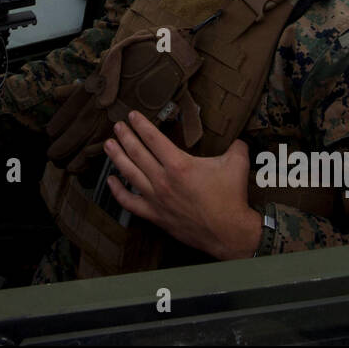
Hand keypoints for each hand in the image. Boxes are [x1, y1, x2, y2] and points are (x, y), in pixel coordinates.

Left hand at [103, 110, 261, 259]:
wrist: (229, 232)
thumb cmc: (232, 197)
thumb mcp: (236, 164)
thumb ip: (236, 146)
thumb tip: (239, 139)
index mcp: (179, 164)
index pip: (153, 139)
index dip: (141, 125)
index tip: (132, 115)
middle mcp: (163, 180)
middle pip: (137, 153)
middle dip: (125, 137)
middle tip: (117, 126)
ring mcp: (156, 198)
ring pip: (130, 174)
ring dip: (117, 157)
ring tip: (109, 145)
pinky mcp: (155, 215)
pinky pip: (130, 202)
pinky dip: (118, 191)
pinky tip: (111, 181)